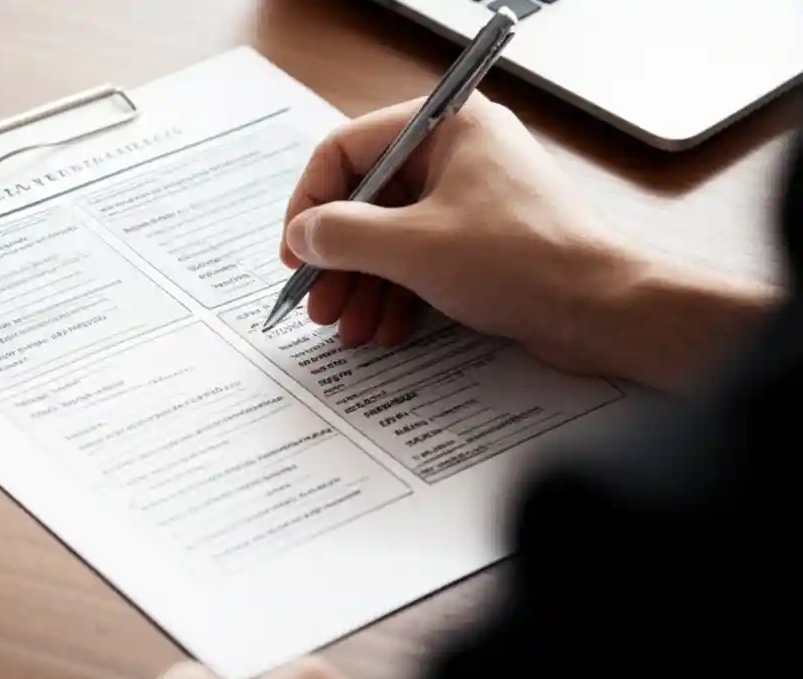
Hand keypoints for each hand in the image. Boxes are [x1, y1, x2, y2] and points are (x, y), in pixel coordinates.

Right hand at [280, 93, 776, 391]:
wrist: (606, 311)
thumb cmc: (526, 262)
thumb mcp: (412, 248)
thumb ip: (344, 236)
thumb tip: (302, 234)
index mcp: (446, 126)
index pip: (347, 149)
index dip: (311, 202)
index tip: (295, 251)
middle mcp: (457, 153)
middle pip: (366, 200)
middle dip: (339, 259)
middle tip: (319, 303)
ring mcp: (470, 198)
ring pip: (391, 236)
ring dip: (364, 285)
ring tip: (349, 328)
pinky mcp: (481, 241)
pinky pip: (419, 259)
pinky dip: (397, 294)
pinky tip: (386, 329)